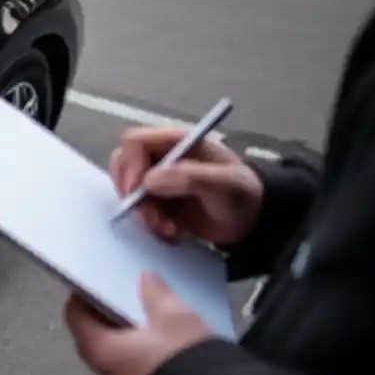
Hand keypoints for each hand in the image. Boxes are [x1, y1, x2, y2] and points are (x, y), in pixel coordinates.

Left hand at [64, 273, 212, 374]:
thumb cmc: (184, 361)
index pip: (75, 315)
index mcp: (99, 349)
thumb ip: (155, 293)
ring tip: (149, 308)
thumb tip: (147, 281)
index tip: (98, 280)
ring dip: (129, 329)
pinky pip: (134, 361)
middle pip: (95, 332)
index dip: (84, 294)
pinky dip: (142, 345)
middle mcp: (105, 370)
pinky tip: (164, 334)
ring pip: (117, 348)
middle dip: (110, 310)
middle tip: (126, 291)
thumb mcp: (172, 315)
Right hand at [109, 127, 263, 244]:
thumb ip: (190, 177)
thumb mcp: (225, 185)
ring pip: (129, 193)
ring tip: (168, 228)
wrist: (251, 223)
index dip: (130, 163)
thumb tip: (149, 180)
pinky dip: (150, 225)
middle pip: (123, 166)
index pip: (135, 141)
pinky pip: (139, 212)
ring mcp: (158, 181)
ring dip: (143, 214)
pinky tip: (172, 232)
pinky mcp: (157, 203)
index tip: (138, 190)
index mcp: (178, 142)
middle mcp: (163, 158)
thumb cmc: (243, 195)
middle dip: (132, 194)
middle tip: (150, 215)